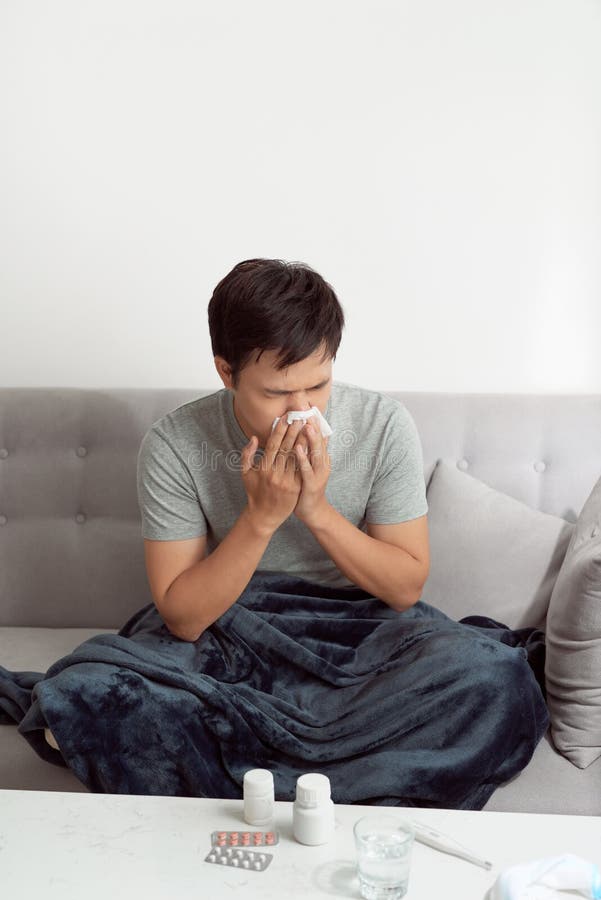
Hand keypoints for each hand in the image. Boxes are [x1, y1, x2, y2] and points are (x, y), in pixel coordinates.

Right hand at [240, 418, 306, 534]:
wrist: (263, 516)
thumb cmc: (254, 492)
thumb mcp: (245, 473)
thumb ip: (247, 454)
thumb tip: (254, 437)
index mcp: (263, 468)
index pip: (274, 444)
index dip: (280, 430)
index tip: (286, 417)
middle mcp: (275, 474)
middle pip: (287, 448)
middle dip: (294, 431)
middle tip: (300, 417)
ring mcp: (286, 481)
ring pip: (297, 458)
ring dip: (303, 441)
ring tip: (308, 428)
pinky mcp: (295, 488)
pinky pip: (302, 470)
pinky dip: (307, 458)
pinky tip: (312, 447)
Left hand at [293, 421, 330, 526]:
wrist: (312, 510)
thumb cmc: (307, 486)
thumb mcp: (312, 467)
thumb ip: (312, 451)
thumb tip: (313, 433)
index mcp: (321, 459)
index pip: (320, 438)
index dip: (315, 424)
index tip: (310, 409)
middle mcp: (323, 464)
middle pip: (319, 443)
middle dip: (314, 427)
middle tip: (309, 413)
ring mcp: (318, 474)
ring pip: (315, 454)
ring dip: (311, 440)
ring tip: (307, 426)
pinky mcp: (312, 484)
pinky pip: (306, 469)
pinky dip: (303, 458)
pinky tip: (297, 449)